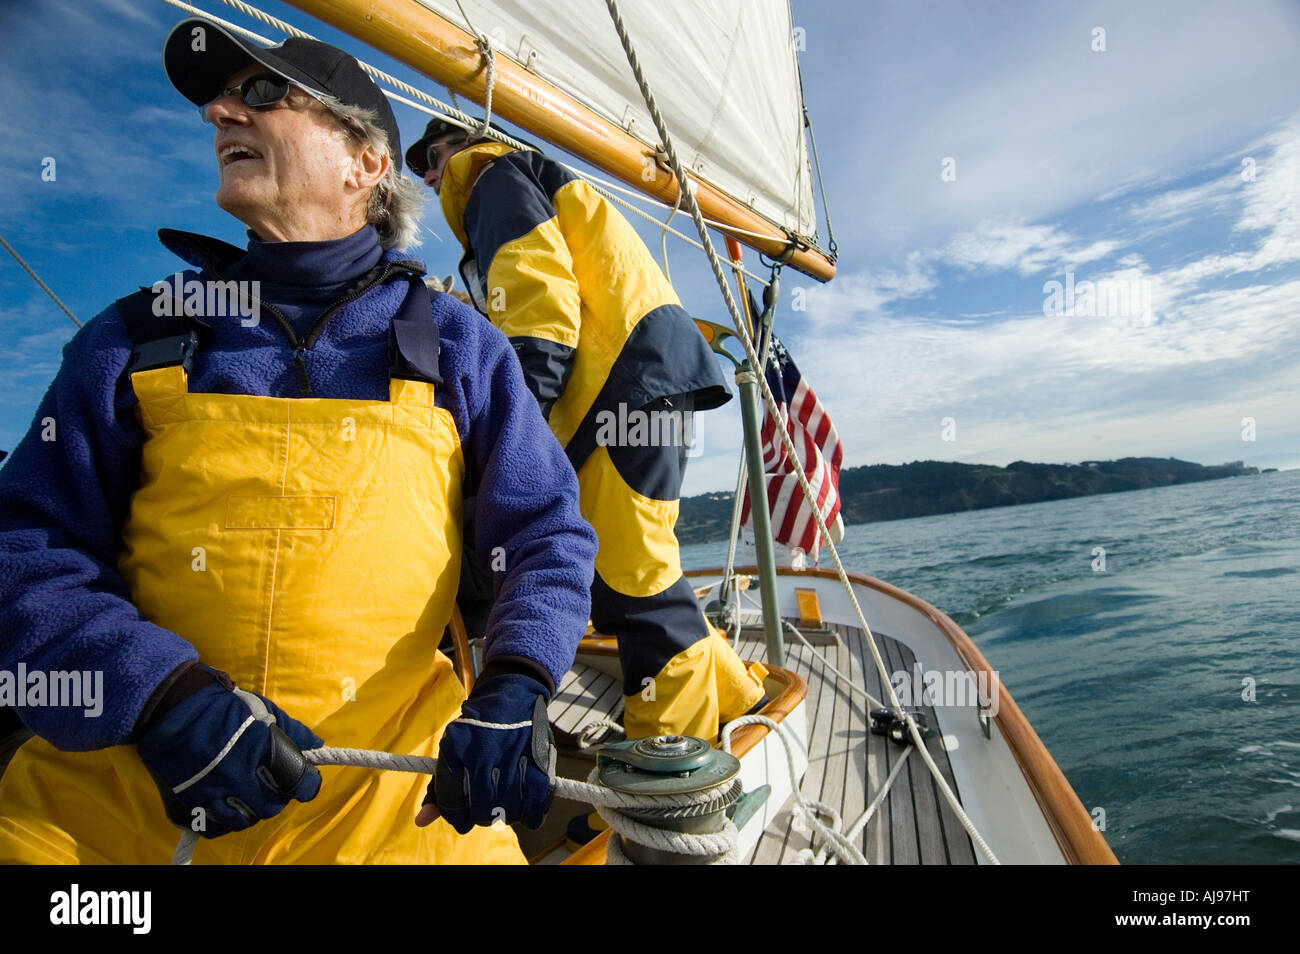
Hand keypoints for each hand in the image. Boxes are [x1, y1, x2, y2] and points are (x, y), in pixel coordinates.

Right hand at [137, 671, 322, 837]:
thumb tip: (316, 746)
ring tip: (248, 795)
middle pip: (272, 806)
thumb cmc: (222, 706)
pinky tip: (225, 805)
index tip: (304, 781)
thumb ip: (292, 731)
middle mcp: (238, 777)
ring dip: (251, 810)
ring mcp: (211, 794)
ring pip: (244, 820)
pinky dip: (223, 820)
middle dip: (277, 797)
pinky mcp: (188, 804)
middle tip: (271, 784)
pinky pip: (214, 827)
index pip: (298, 783)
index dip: (306, 784)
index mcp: (261, 752)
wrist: (170, 707)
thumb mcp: (263, 710)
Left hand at [418, 673, 554, 833]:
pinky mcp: (538, 762)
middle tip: (487, 810)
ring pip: (507, 811)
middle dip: (483, 816)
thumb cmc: (477, 729)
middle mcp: (482, 755)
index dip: (457, 817)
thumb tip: (421, 822)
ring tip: (506, 805)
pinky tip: (527, 810)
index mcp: (455, 751)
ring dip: (506, 815)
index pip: (452, 803)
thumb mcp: (452, 749)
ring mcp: (511, 759)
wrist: (512, 694)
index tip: (464, 818)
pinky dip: (531, 815)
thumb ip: (440, 787)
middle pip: (481, 810)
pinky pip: (535, 804)